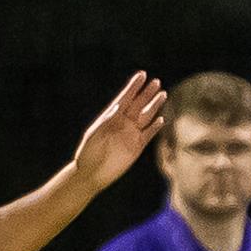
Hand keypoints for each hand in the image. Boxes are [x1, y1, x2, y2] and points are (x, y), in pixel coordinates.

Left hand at [72, 71, 167, 190]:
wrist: (91, 175)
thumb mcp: (93, 136)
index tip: (142, 74)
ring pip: (146, 117)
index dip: (133, 87)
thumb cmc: (87, 154)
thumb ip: (105, 122)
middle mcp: (123, 124)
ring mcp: (131, 134)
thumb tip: (117, 107)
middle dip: (147, 93)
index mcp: (111, 118)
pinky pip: (148, 134)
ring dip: (154, 106)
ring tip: (163, 94)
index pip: (125, 99)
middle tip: (156, 81)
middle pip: (138, 105)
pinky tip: (161, 119)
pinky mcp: (137, 147)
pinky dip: (155, 127)